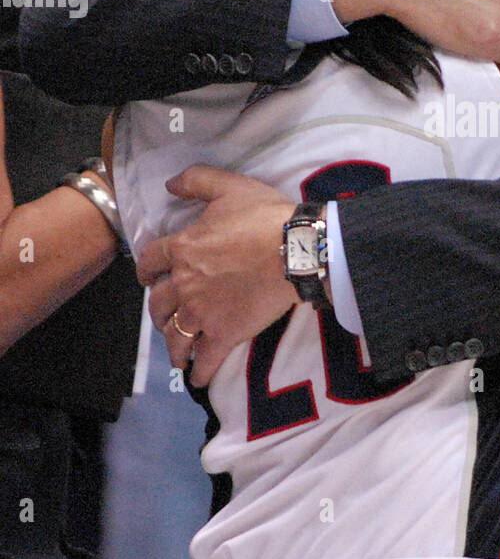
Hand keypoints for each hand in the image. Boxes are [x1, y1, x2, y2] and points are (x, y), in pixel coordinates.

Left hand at [137, 164, 296, 385]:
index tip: (148, 276)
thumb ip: (196, 180)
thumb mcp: (230, 186)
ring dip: (172, 345)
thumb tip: (169, 184)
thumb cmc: (265, 218)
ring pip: (174, 335)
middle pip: (157, 304)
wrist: (295, 252)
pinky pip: (204, 360)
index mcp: (182, 249)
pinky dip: (198, 372)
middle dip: (157, 311)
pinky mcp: (225, 334)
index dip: (145, 270)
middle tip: (164, 315)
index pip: (149, 261)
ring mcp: (203, 313)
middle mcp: (185, 284)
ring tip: (177, 353)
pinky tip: (196, 378)